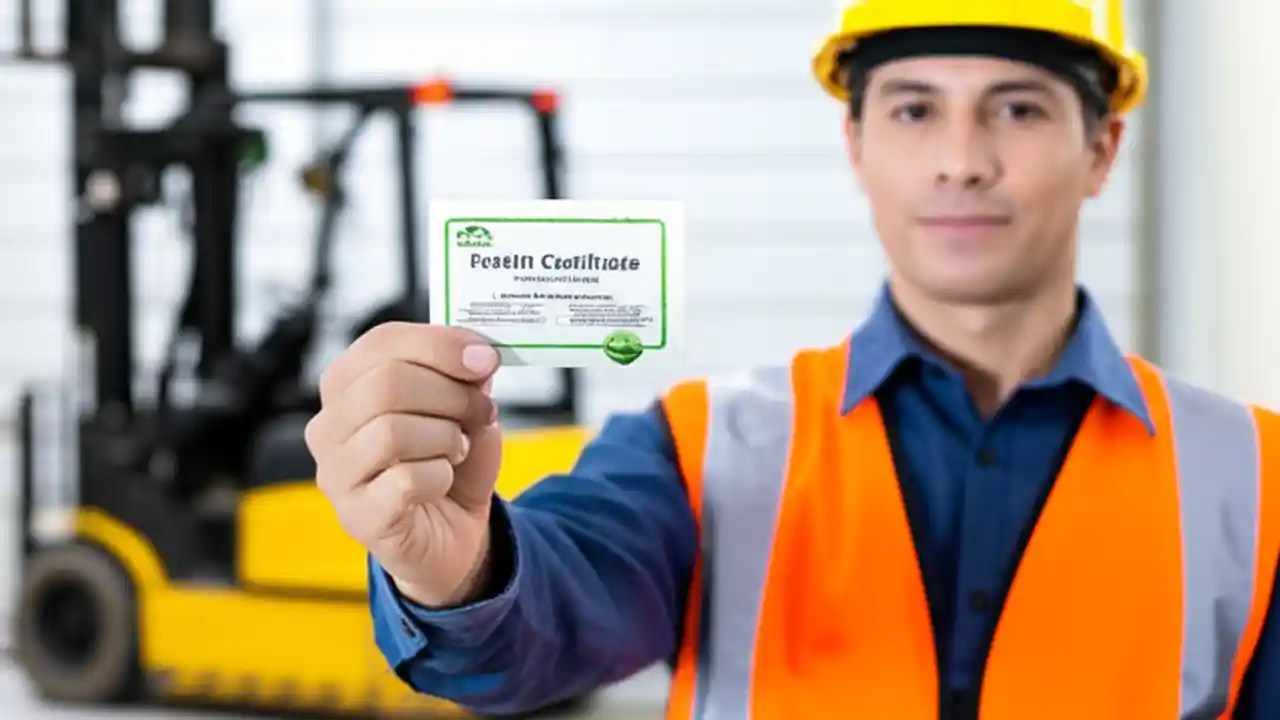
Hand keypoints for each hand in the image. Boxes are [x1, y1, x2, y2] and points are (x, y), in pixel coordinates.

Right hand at [305, 322, 504, 606]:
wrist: (452, 533)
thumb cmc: (448, 463)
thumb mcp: (466, 409)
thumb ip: (467, 379)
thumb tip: (477, 355)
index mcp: (348, 384)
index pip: (381, 342)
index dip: (439, 344)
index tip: (486, 357)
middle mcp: (329, 425)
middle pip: (386, 384)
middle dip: (451, 395)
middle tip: (480, 412)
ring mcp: (335, 474)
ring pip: (392, 432)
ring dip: (445, 438)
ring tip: (456, 450)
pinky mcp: (356, 516)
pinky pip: (404, 481)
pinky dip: (440, 476)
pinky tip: (442, 481)